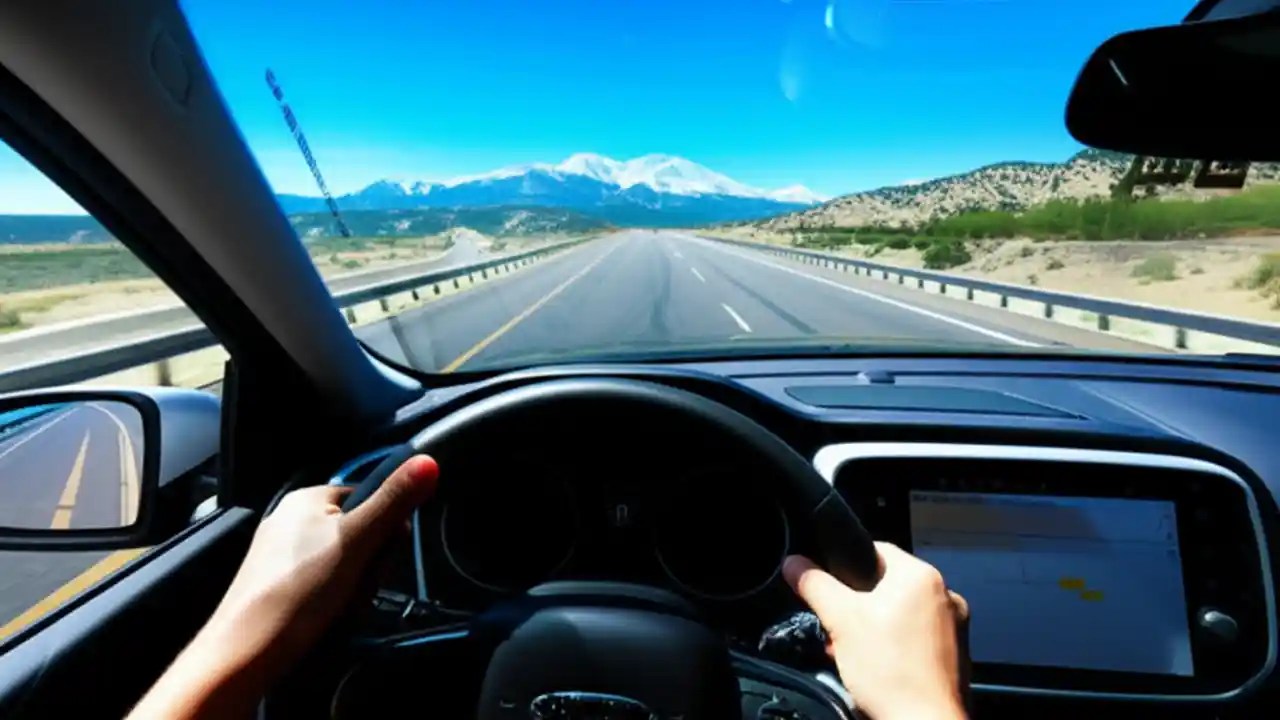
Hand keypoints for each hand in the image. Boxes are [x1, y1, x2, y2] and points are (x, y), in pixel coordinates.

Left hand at [129, 455, 438, 719]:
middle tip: (356, 587)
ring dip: (352, 589)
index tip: (379, 556)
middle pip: (358, 534)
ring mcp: (280, 554)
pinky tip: (323, 618)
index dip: (385, 529)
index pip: (370, 498)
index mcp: (308, 497)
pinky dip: (330, 603)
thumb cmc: (303, 588)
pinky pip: (320, 586)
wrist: (247, 651)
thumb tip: (429, 461)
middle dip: (367, 565)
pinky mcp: (275, 586)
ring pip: (342, 564)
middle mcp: (291, 519)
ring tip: (338, 607)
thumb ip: (394, 502)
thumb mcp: (357, 540)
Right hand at [783, 543, 969, 719]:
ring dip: (874, 628)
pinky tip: (876, 667)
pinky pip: (917, 639)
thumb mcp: (841, 621)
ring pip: (901, 614)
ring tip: (853, 651)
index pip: (877, 550)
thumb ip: (815, 585)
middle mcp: (946, 596)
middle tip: (837, 626)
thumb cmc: (889, 670)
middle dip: (858, 605)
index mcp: (922, 576)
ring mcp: (955, 628)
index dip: (846, 566)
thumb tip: (794, 563)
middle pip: (888, 586)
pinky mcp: (955, 656)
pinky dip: (895, 647)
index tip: (828, 587)